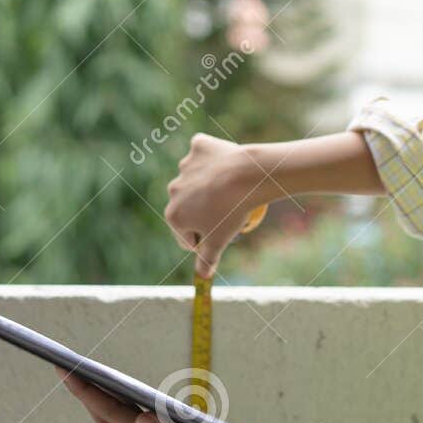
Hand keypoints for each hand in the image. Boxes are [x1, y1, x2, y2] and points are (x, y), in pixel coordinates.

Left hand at [61, 372, 283, 422]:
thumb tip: (140, 416)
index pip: (112, 413)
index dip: (86, 391)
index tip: (63, 368)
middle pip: (109, 418)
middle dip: (86, 394)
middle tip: (68, 368)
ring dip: (106, 402)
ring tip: (94, 381)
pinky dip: (133, 410)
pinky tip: (141, 405)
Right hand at [164, 132, 269, 277]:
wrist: (248, 175)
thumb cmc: (233, 211)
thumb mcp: (220, 241)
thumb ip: (207, 260)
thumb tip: (201, 276)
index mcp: (174, 216)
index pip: (185, 237)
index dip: (203, 240)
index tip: (221, 236)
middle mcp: (173, 190)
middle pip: (189, 208)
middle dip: (204, 212)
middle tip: (229, 212)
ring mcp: (185, 166)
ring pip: (197, 180)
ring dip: (208, 185)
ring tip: (231, 189)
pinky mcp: (199, 146)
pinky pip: (205, 153)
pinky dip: (214, 158)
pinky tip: (228, 165)